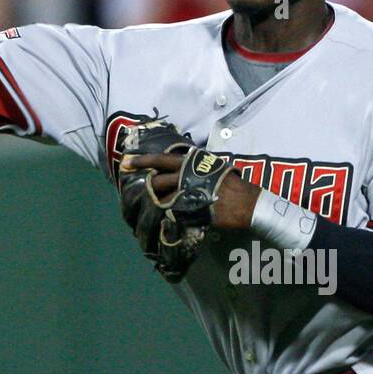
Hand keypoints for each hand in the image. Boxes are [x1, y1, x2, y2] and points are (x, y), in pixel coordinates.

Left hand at [119, 152, 261, 229]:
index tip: (127, 162)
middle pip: (157, 179)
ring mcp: (188, 193)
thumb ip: (196, 166)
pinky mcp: (192, 209)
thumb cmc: (232, 182)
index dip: (143, 160)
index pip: (162, 159)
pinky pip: (173, 211)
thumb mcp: (213, 166)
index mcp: (191, 162)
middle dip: (144, 182)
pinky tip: (162, 214)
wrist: (246, 201)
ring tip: (148, 202)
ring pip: (163, 195)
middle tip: (132, 184)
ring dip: (155, 199)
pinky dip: (167, 212)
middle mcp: (186, 175)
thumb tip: (185, 167)